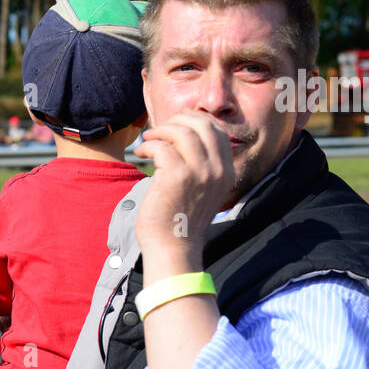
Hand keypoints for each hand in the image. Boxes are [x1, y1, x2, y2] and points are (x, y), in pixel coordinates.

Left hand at [131, 112, 234, 264]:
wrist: (173, 248)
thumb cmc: (180, 220)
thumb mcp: (203, 191)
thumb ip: (202, 166)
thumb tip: (183, 135)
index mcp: (227, 172)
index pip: (217, 131)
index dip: (195, 120)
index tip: (176, 125)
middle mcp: (217, 170)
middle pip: (202, 124)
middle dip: (178, 120)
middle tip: (160, 130)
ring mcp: (199, 172)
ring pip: (181, 131)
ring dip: (160, 131)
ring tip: (148, 141)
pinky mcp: (177, 176)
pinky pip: (161, 146)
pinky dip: (148, 146)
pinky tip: (142, 154)